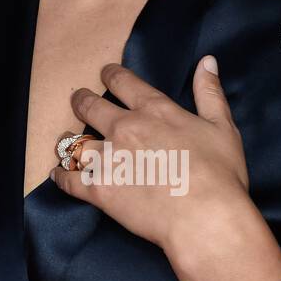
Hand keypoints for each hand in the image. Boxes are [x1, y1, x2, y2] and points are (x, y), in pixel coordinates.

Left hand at [49, 56, 252, 256]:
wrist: (205, 218)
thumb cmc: (220, 175)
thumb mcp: (222, 128)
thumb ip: (210, 93)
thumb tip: (206, 61)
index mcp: (154, 110)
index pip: (122, 82)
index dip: (110, 74)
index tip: (104, 73)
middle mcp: (125, 128)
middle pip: (89, 105)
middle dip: (81, 100)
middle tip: (79, 101)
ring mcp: (108, 158)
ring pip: (74, 142)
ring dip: (69, 140)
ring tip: (67, 141)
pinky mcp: (99, 188)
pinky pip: (68, 179)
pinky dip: (61, 176)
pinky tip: (58, 174)